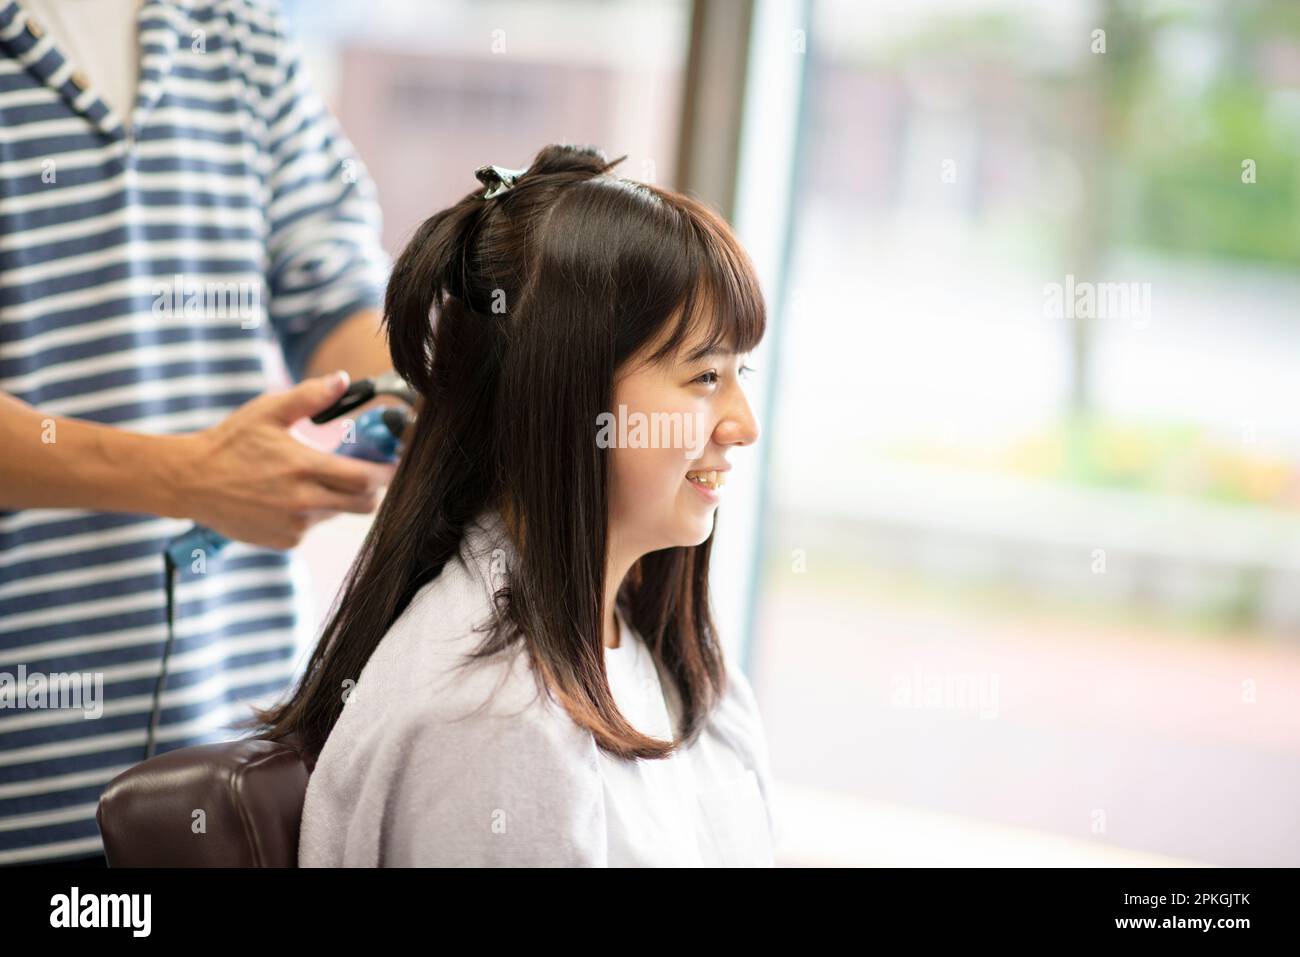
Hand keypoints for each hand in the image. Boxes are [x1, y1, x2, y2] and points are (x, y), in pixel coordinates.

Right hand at [173, 371, 397, 548]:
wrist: (190, 481)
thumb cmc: (230, 443)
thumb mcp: (268, 411)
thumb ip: (309, 397)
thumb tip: (343, 380)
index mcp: (304, 468)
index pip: (365, 479)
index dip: (385, 473)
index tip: (391, 465)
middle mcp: (303, 502)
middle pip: (362, 504)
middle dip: (369, 490)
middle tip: (362, 474)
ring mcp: (294, 526)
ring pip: (336, 515)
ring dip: (335, 500)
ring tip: (307, 481)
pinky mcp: (284, 542)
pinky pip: (312, 529)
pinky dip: (310, 515)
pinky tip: (287, 499)